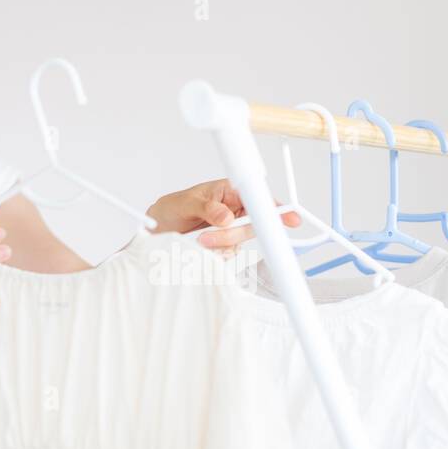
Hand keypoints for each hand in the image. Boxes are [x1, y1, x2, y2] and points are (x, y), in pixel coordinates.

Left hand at [146, 179, 300, 254]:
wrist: (157, 228)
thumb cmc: (173, 207)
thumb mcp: (187, 202)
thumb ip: (208, 208)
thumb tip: (226, 216)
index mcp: (231, 192)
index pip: (260, 200)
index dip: (278, 210)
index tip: (290, 219)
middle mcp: (235, 211)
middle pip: (252, 226)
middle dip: (231, 235)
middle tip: (206, 236)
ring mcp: (231, 231)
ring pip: (239, 244)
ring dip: (219, 245)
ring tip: (197, 239)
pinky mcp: (225, 247)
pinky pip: (229, 256)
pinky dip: (214, 254)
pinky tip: (200, 246)